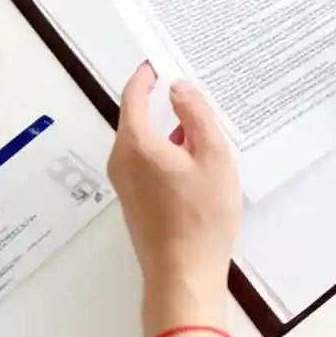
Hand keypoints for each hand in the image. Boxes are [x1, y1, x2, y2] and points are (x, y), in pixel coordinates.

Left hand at [109, 63, 239, 329]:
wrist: (183, 274)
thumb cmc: (202, 218)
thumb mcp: (213, 157)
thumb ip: (196, 116)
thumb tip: (180, 88)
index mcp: (137, 144)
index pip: (134, 96)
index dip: (147, 76)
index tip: (160, 62)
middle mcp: (122, 160)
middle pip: (137, 119)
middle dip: (162, 103)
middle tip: (190, 90)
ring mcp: (125, 183)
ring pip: (145, 143)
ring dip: (169, 131)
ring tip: (203, 127)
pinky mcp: (135, 200)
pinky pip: (147, 163)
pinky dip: (168, 152)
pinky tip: (196, 162)